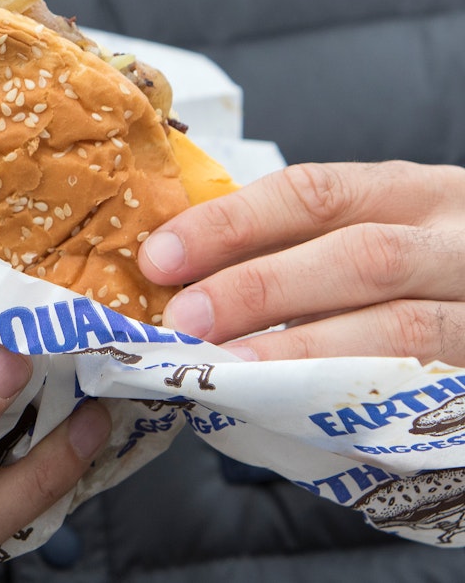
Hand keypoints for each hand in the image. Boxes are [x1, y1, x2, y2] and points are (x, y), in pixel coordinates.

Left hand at [138, 161, 464, 363]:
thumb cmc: (412, 281)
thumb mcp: (365, 238)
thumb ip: (293, 247)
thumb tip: (180, 273)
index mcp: (412, 194)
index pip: (315, 191)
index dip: (231, 223)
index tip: (160, 255)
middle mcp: (457, 242)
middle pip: (361, 255)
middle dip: (260, 286)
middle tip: (184, 318)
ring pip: (401, 326)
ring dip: (301, 348)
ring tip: (228, 368)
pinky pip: (424, 384)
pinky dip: (349, 392)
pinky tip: (293, 403)